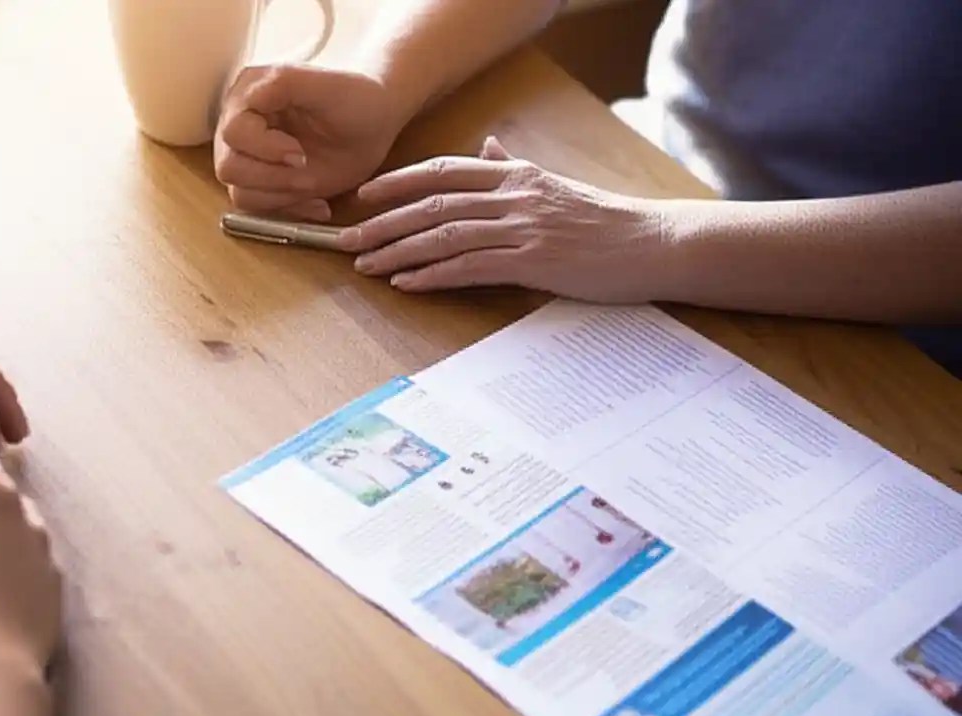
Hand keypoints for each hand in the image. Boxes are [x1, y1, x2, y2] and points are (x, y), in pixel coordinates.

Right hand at [215, 64, 403, 220]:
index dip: (264, 149)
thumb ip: (284, 84)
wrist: (376, 122)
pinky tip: (318, 202)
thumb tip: (251, 101)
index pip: (233, 132)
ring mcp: (252, 159)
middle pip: (229, 167)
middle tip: (308, 174)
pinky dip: (291, 211)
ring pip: (240, 194)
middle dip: (271, 177)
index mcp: (247, 96)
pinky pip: (261, 211)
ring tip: (314, 184)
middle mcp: (241, 128)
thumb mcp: (324, 83)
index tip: (300, 153)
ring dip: (281, 195)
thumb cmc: (354, 97)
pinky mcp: (268, 185)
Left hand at [343, 137, 670, 301]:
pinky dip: (433, 275)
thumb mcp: (554, 184)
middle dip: (383, 222)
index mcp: (516, 174)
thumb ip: (513, 167)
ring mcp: (523, 227)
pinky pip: (470, 267)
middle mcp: (514, 195)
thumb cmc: (604, 221)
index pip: (443, 171)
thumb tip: (485, 147)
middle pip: (432, 204)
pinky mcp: (534, 262)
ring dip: (399, 252)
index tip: (364, 196)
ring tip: (366, 266)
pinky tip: (407, 283)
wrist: (653, 244)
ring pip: (444, 235)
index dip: (398, 182)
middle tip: (347, 239)